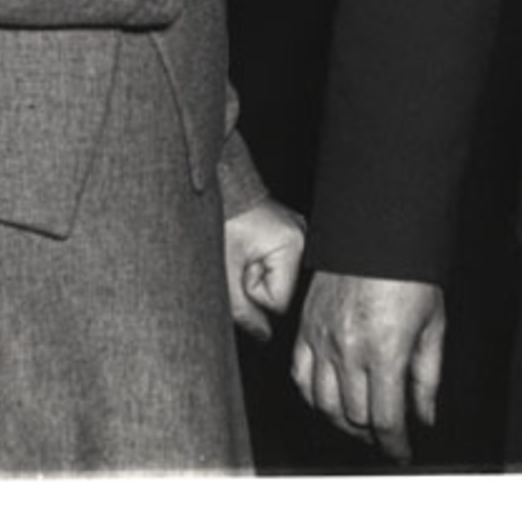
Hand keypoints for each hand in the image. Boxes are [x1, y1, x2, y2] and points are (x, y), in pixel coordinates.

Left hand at [223, 199, 306, 341]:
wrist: (218, 185)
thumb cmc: (221, 217)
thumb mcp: (224, 268)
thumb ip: (241, 308)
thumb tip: (262, 336)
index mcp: (292, 244)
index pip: (277, 302)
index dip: (252, 293)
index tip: (240, 268)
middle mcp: (303, 238)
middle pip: (282, 293)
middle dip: (256, 284)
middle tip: (241, 259)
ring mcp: (299, 235)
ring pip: (280, 282)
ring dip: (258, 274)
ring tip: (244, 250)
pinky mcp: (290, 234)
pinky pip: (280, 267)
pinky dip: (262, 264)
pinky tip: (250, 248)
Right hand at [290, 271, 445, 462]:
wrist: (375, 234)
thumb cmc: (408, 275)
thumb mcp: (433, 327)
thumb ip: (427, 378)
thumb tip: (425, 417)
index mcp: (385, 352)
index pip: (386, 419)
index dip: (395, 445)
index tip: (402, 453)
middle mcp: (349, 349)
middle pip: (355, 416)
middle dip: (373, 434)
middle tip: (386, 436)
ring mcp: (322, 338)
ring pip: (323, 402)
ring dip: (342, 421)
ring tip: (359, 423)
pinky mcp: (305, 326)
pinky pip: (299, 374)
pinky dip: (312, 395)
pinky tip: (327, 399)